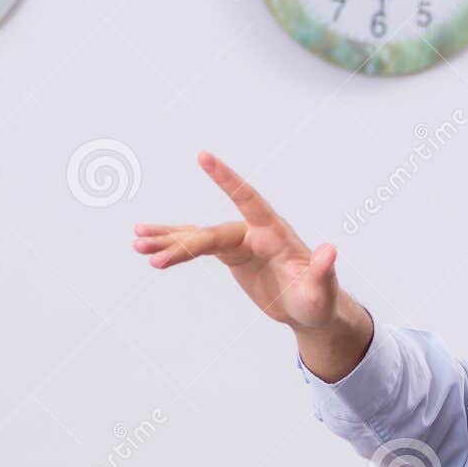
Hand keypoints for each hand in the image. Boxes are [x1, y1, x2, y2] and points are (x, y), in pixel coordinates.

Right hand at [132, 154, 372, 378]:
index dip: (227, 179)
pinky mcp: (231, 254)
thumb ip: (323, 271)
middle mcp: (254, 232)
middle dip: (183, 245)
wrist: (311, 310)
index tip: (203, 156)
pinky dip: (174, 248)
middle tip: (153, 258)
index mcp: (275, 234)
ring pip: (198, 237)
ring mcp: (240, 242)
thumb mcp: (322, 292)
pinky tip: (148, 248)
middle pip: (211, 233)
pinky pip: (197, 247)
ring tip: (137, 244)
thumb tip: (330, 249)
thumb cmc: (320, 301)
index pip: (248, 199)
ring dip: (169, 241)